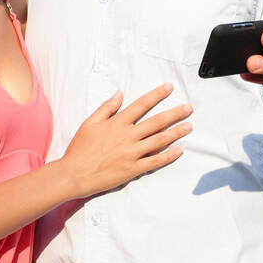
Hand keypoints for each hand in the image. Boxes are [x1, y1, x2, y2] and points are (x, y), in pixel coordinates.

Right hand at [59, 84, 192, 197]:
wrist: (74, 174)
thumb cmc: (80, 149)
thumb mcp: (90, 123)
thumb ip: (107, 108)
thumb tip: (120, 93)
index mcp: (117, 123)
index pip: (141, 105)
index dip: (157, 95)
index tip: (169, 88)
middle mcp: (127, 136)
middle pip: (156, 122)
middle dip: (174, 113)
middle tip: (188, 108)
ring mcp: (131, 153)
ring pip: (159, 140)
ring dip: (176, 132)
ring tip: (188, 126)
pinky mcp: (132, 169)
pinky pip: (154, 161)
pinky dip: (168, 156)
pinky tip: (178, 151)